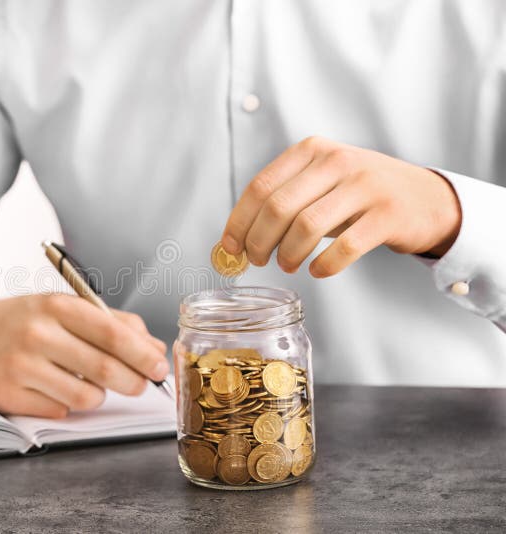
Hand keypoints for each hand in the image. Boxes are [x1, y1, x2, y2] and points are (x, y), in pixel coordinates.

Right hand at [0, 294, 168, 417]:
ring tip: (88, 384)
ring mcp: (20, 366)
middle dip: (133, 382)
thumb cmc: (29, 320)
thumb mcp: (67, 308)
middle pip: (104, 369)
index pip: (111, 333)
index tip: (159, 367)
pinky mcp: (7, 395)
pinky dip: (67, 405)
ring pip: (85, 397)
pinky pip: (59, 411)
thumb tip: (154, 348)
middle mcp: (37, 334)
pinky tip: (56, 389)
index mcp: (57, 306)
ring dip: (98, 396)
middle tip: (140, 385)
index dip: (142, 354)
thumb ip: (115, 324)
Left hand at [221, 136, 461, 276]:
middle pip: (278, 208)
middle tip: (258, 261)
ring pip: (306, 227)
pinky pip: (345, 247)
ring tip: (288, 265)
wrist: (426, 198)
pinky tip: (318, 270)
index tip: (230, 248)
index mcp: (311, 150)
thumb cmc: (358, 196)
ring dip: (288, 255)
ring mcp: (365, 186)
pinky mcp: (388, 215)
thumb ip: (282, 200)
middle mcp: (337, 161)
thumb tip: (233, 240)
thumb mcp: (320, 182)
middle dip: (259, 242)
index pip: (260, 187)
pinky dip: (324, 266)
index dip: (239, 221)